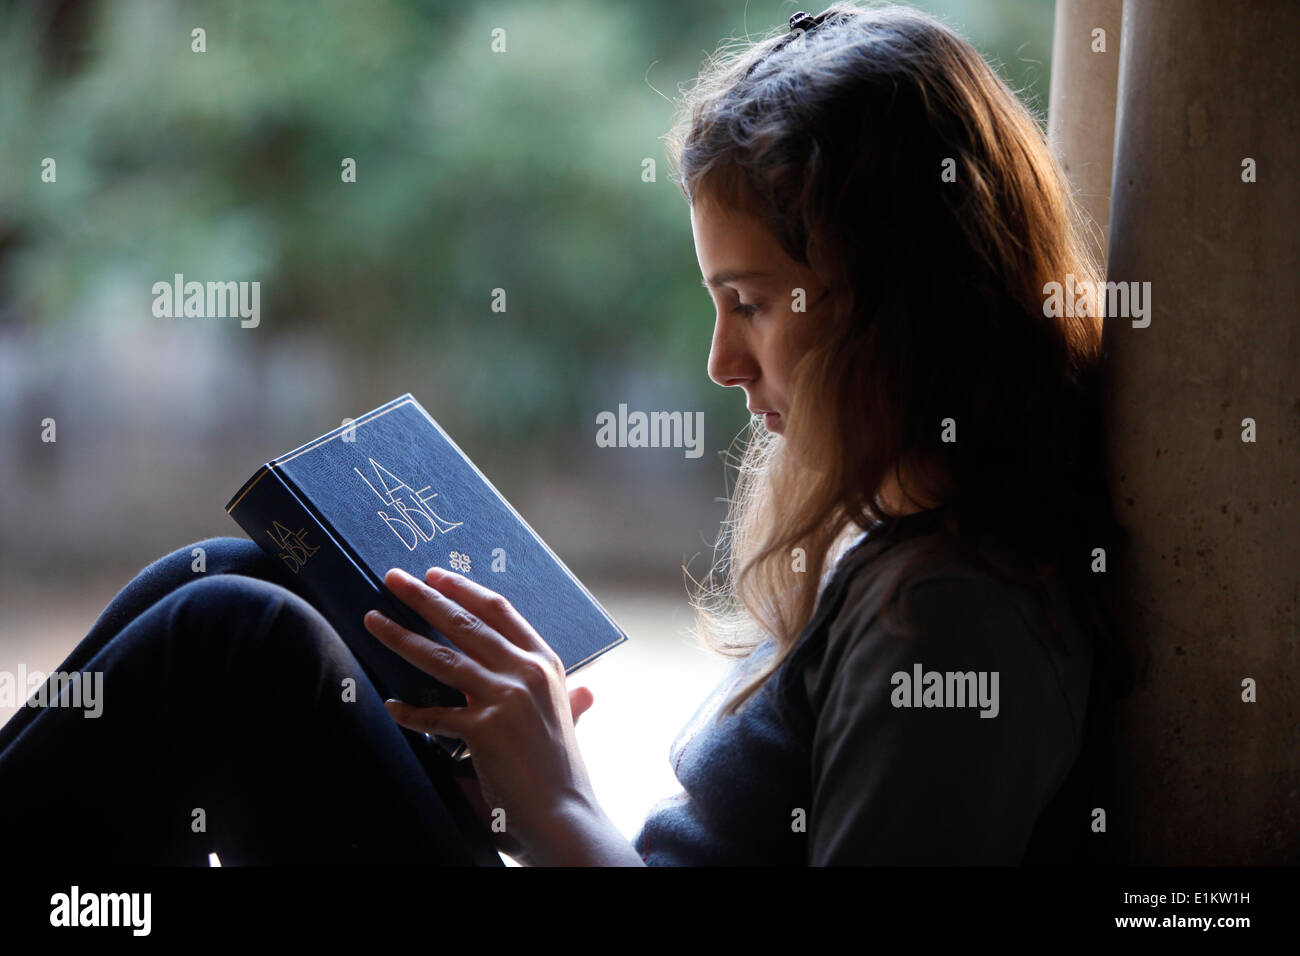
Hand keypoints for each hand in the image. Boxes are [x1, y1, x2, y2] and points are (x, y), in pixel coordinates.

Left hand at [363, 565, 601, 864]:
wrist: (565, 816)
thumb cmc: (562, 773)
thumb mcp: (570, 725)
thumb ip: (573, 702)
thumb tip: (587, 691)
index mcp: (546, 663)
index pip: (501, 611)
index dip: (464, 589)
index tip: (434, 575)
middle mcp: (528, 672)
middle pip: (465, 623)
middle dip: (423, 598)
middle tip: (392, 578)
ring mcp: (506, 698)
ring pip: (442, 658)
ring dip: (401, 637)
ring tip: (372, 621)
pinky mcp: (485, 730)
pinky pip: (433, 715)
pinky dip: (409, 712)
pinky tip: (389, 706)